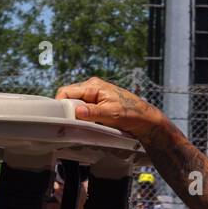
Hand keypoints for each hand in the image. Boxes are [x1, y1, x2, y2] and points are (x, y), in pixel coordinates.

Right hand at [55, 76, 170, 143]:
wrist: (145, 119)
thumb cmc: (132, 113)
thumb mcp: (111, 114)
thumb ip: (93, 112)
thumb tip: (77, 111)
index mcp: (94, 86)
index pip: (66, 92)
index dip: (62, 105)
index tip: (65, 117)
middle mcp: (92, 88)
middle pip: (68, 98)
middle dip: (70, 111)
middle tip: (79, 122)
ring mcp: (94, 96)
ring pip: (74, 106)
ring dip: (78, 115)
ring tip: (90, 122)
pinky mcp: (96, 104)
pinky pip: (82, 110)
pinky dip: (84, 118)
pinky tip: (92, 123)